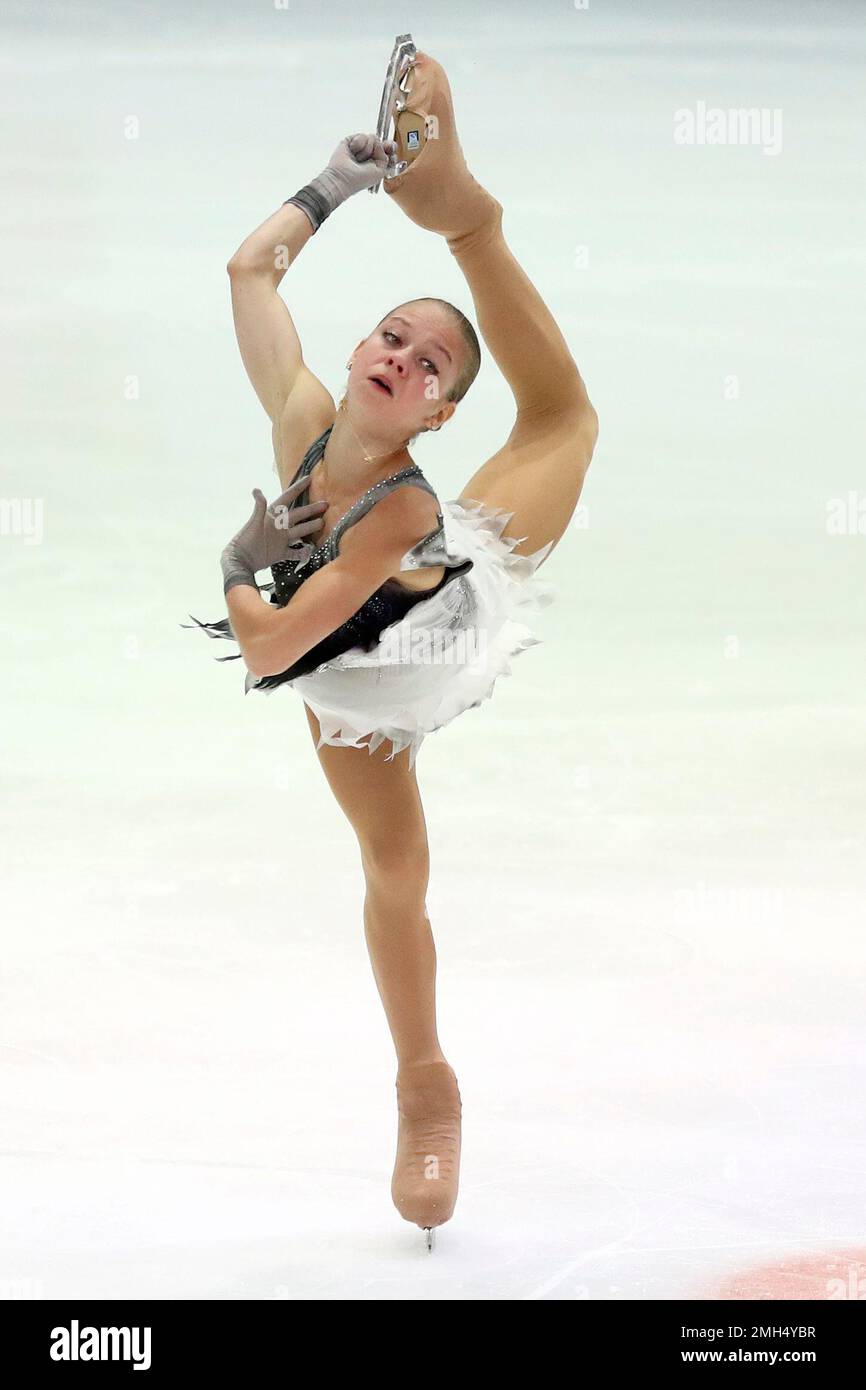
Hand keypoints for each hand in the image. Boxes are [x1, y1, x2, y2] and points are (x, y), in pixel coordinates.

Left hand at [221, 478, 327, 593]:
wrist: (240, 561)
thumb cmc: (245, 540)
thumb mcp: (254, 522)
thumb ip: (259, 507)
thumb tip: (257, 490)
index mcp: (272, 516)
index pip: (287, 498)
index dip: (297, 488)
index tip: (308, 478)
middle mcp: (278, 526)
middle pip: (298, 515)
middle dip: (311, 509)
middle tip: (325, 504)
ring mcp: (280, 540)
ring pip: (299, 532)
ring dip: (310, 527)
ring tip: (323, 523)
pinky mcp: (280, 553)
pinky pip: (295, 552)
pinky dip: (303, 552)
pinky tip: (310, 551)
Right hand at [316, 133, 397, 207]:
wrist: (343, 177)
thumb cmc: (359, 179)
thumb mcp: (380, 171)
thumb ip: (386, 157)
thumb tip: (380, 143)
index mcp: (377, 162)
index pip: (389, 149)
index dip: (391, 147)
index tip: (390, 148)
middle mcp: (370, 153)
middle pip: (382, 141)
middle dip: (378, 148)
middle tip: (370, 157)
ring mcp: (361, 147)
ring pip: (372, 138)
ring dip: (366, 150)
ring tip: (358, 159)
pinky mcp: (351, 141)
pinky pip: (362, 136)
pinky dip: (358, 145)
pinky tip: (352, 152)